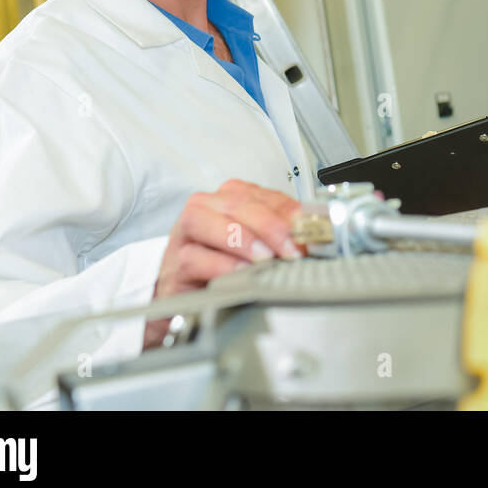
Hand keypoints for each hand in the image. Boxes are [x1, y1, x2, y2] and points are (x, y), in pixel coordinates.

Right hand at [144, 178, 301, 348]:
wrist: (185, 291)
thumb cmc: (223, 262)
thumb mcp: (256, 243)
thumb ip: (281, 235)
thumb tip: (311, 238)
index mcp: (230, 196)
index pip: (264, 195)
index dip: (289, 212)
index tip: (310, 231)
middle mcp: (205, 207)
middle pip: (237, 204)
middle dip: (270, 226)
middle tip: (291, 249)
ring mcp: (185, 234)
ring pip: (206, 222)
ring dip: (242, 239)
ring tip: (266, 258)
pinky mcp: (175, 263)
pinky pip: (195, 259)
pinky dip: (222, 265)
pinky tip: (242, 273)